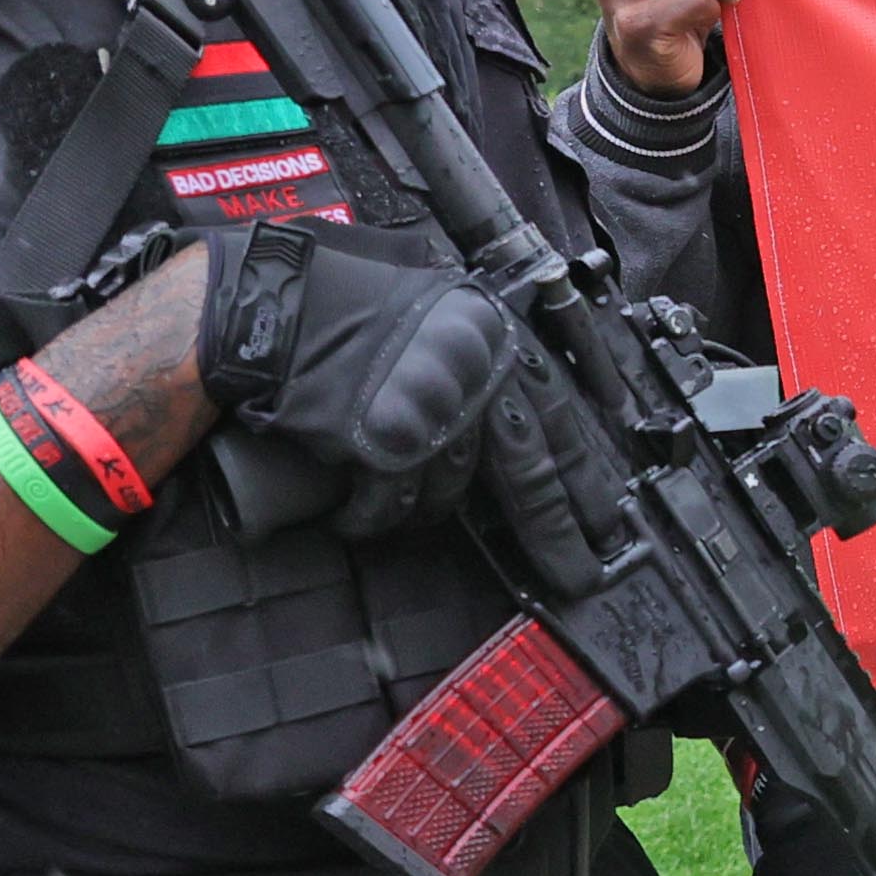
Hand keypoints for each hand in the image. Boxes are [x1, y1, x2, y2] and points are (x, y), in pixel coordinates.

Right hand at [192, 221, 594, 571]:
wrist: (268, 302)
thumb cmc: (345, 304)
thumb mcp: (441, 314)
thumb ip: (483, 359)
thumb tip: (518, 419)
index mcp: (495, 340)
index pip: (559, 423)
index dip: (586, 481)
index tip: (608, 522)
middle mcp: (472, 376)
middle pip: (529, 475)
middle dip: (557, 533)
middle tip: (578, 574)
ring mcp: (428, 411)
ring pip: (451, 494)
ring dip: (429, 512)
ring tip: (406, 513)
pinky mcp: (378, 444)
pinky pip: (391, 506)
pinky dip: (373, 519)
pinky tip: (357, 519)